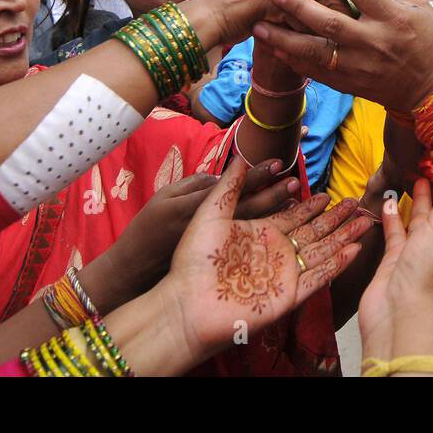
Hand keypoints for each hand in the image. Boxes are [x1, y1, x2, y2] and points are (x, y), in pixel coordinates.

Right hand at [103, 159, 301, 299]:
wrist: (136, 269)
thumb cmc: (148, 227)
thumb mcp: (165, 197)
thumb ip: (195, 184)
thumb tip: (223, 177)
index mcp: (195, 207)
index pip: (233, 187)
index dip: (256, 174)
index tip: (276, 162)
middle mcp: (209, 227)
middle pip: (249, 207)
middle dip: (275, 193)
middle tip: (296, 181)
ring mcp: (215, 247)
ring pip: (251, 227)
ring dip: (275, 213)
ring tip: (296, 200)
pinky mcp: (217, 261)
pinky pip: (246, 244)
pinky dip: (264, 234)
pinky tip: (281, 228)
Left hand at [153, 156, 370, 364]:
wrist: (188, 303)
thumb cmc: (194, 260)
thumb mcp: (210, 213)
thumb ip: (230, 186)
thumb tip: (240, 156)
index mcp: (260, 233)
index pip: (294, 216)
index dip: (311, 205)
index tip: (329, 194)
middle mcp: (276, 253)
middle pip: (314, 232)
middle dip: (336, 219)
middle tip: (356, 204)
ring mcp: (284, 275)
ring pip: (322, 251)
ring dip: (344, 237)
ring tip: (365, 223)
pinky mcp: (289, 296)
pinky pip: (318, 277)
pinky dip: (337, 264)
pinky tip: (354, 250)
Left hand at [252, 0, 432, 113]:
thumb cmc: (430, 42)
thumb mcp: (419, 10)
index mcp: (392, 18)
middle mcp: (373, 42)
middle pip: (330, 21)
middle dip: (298, 5)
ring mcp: (360, 66)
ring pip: (316, 52)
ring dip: (285, 39)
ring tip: (259, 25)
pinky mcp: (351, 85)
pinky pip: (318, 72)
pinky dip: (294, 61)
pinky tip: (275, 49)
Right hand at [359, 142, 432, 365]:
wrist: (402, 317)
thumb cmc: (432, 273)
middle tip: (428, 148)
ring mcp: (421, 247)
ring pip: (420, 212)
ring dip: (416, 193)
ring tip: (411, 168)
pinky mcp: (398, 255)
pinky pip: (397, 227)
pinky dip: (393, 212)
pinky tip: (389, 197)